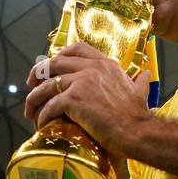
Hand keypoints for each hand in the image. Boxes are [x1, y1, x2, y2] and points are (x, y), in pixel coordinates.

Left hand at [24, 43, 151, 159]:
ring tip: (30, 111)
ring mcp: (81, 82)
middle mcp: (92, 68)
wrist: (136, 130)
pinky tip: (42, 124)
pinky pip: (49, 106)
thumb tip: (147, 74)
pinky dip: (42, 116)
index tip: (51, 64)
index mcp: (106, 64)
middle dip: (38, 73)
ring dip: (34, 99)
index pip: (78, 48)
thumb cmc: (138, 115)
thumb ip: (139, 81)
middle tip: (31, 85)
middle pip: (55, 63)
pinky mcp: (73, 99)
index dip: (60, 54)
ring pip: (47, 86)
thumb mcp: (140, 91)